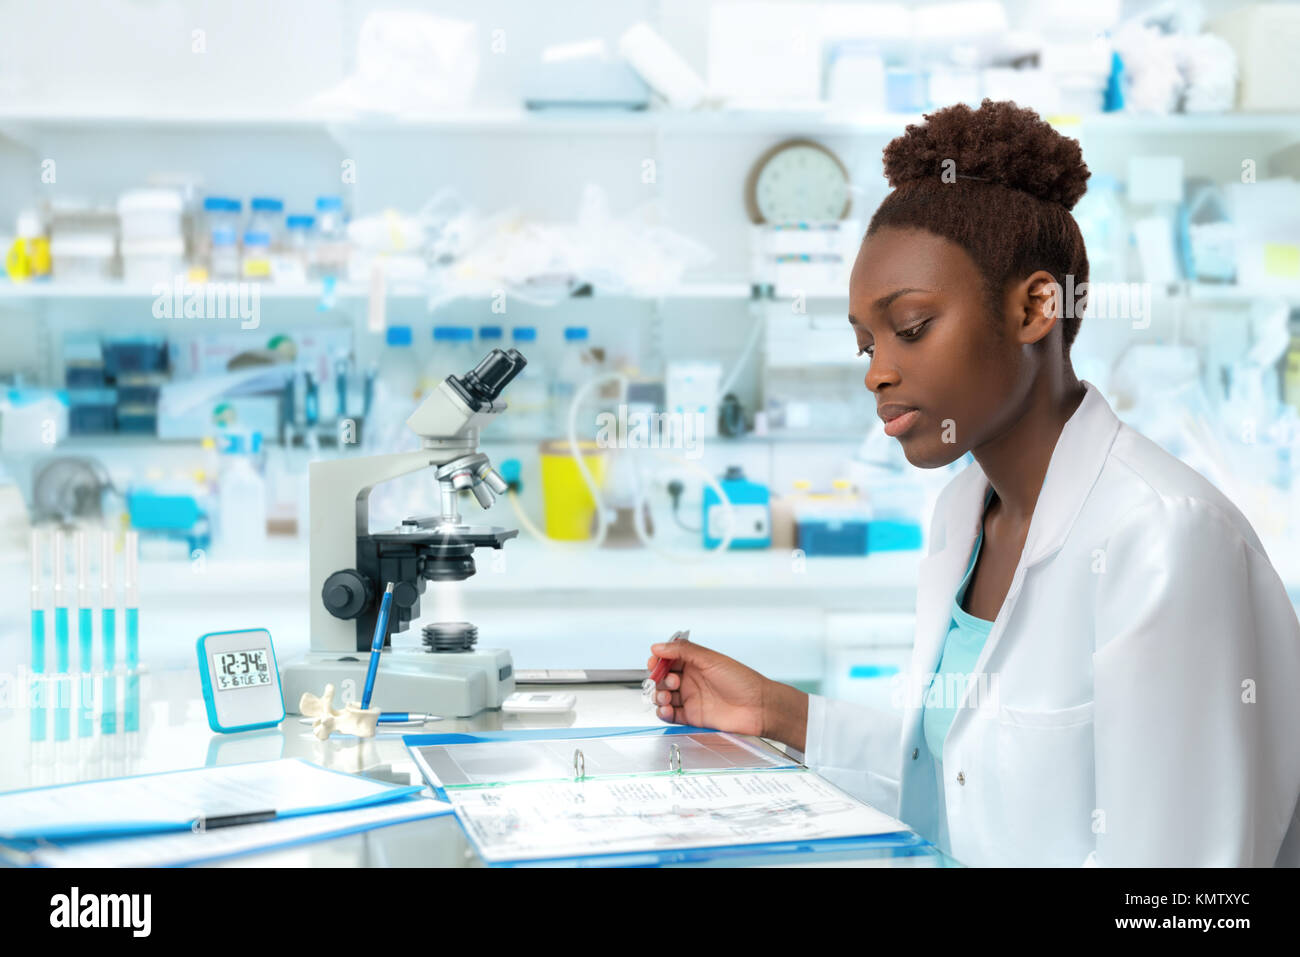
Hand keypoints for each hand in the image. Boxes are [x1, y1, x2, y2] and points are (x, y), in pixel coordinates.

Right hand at [646, 637, 767, 737]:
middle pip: (663, 679)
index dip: (658, 661)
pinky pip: (670, 715)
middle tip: (670, 682)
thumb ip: (683, 651)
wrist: (759, 708)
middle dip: (658, 680)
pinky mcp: (692, 716)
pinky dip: (663, 712)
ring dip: (659, 696)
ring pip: (663, 697)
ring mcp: (691, 698)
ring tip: (666, 697)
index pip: (668, 659)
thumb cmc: (743, 681)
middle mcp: (691, 680)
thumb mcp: (711, 659)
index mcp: (695, 663)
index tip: (654, 663)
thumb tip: (658, 646)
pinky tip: (667, 710)